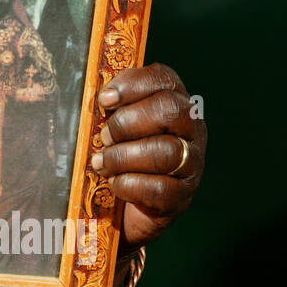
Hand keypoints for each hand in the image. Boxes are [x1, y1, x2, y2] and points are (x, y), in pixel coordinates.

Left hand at [90, 63, 205, 255]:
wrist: (125, 207)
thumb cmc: (117, 155)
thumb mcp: (112, 126)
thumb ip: (107, 109)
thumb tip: (94, 98)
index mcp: (173, 102)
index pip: (163, 79)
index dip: (133, 85)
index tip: (104, 99)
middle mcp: (190, 129)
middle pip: (170, 110)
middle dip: (127, 123)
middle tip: (103, 137)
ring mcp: (192, 162)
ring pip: (166, 151)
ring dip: (123, 157)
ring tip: (101, 162)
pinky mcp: (182, 195)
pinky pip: (158, 188)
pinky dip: (129, 185)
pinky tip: (115, 184)